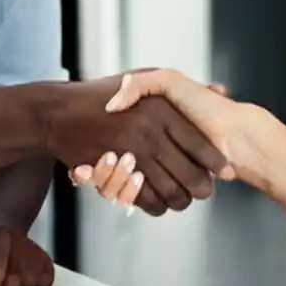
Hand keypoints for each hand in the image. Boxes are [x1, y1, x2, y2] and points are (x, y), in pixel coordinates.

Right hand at [44, 73, 233, 215]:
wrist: (58, 113)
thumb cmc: (101, 94)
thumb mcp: (142, 78)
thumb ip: (179, 87)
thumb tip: (219, 90)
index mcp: (161, 109)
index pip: (200, 143)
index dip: (217, 162)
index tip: (227, 171)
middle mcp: (149, 130)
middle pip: (191, 174)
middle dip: (202, 188)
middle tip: (203, 191)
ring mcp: (131, 153)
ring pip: (171, 191)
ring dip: (180, 200)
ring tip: (182, 199)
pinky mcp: (115, 172)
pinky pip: (145, 200)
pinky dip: (155, 206)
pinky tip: (158, 202)